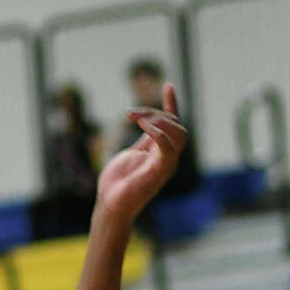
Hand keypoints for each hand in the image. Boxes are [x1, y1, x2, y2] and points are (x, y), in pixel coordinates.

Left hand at [94, 84, 188, 227]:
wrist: (111, 205)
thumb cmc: (117, 183)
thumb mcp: (131, 153)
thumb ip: (143, 140)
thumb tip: (147, 122)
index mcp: (161, 151)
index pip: (173, 123)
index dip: (172, 104)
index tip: (168, 85)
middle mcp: (168, 157)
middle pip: (177, 125)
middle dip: (156, 112)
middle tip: (131, 114)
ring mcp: (166, 164)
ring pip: (178, 133)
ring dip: (159, 120)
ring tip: (137, 119)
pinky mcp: (160, 171)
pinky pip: (168, 147)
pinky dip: (158, 133)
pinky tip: (142, 125)